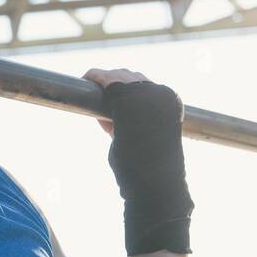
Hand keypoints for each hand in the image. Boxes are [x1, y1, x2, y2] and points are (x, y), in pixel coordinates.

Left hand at [84, 67, 193, 255]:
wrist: (153, 181)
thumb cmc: (149, 168)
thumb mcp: (143, 139)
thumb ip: (130, 124)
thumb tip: (105, 115)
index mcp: (171, 102)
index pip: (146, 86)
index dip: (126, 91)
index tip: (111, 99)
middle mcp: (160, 92)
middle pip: (131, 77)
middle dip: (114, 86)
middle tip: (98, 98)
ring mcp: (142, 91)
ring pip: (118, 75)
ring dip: (104, 81)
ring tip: (89, 85)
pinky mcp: (123, 95)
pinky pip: (105, 78)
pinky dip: (94, 76)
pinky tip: (85, 79)